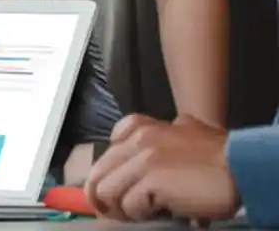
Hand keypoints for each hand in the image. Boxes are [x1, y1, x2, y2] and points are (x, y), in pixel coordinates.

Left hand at [86, 114, 238, 222]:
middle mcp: (138, 139)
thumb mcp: (186, 131)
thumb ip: (164, 137)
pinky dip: (141, 214)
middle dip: (105, 196)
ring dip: (122, 208)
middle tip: (120, 211)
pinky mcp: (152, 180)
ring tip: (142, 213)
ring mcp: (143, 159)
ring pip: (107, 191)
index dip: (107, 173)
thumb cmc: (221, 155)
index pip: (107, 148)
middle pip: (99, 173)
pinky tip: (158, 213)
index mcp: (143, 127)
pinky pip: (129, 205)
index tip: (115, 189)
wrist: (242, 167)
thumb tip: (149, 160)